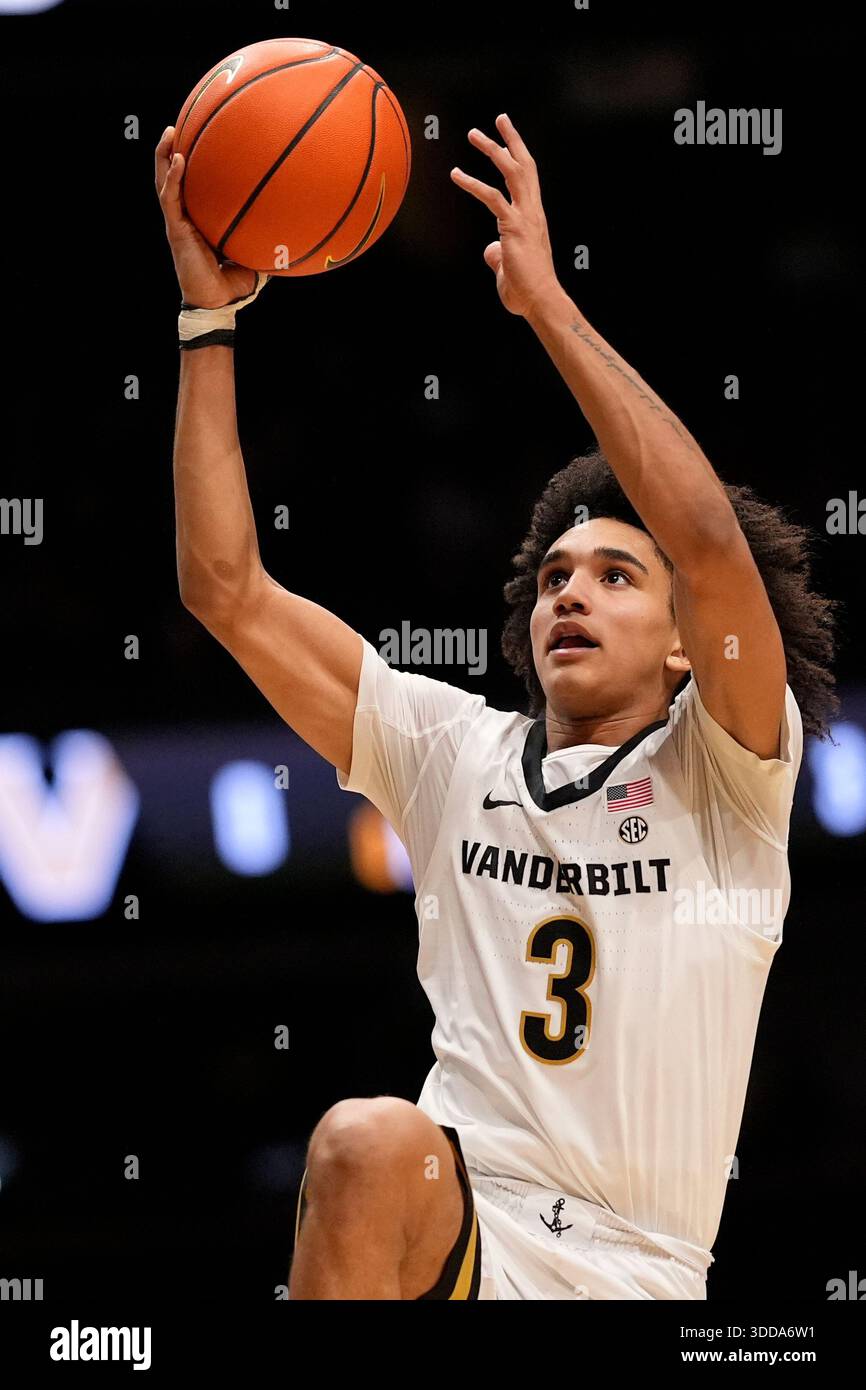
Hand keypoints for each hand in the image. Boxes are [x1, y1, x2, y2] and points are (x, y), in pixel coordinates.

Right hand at [155, 125, 257, 308]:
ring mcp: (178, 222)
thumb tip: (291, 228)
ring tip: (170, 131)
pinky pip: (171, 198)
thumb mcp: (252, 255)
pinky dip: (173, 177)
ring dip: (164, 155)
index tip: (199, 139)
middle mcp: (185, 217)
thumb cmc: (232, 285)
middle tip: (178, 125)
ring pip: (165, 182)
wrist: (217, 304)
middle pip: (173, 177)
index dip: (191, 165)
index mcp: (199, 220)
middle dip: (172, 150)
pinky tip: (179, 159)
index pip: (192, 187)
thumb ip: (264, 238)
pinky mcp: (176, 230)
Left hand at [451, 114, 559, 317]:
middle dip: (512, 139)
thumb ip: (498, 255)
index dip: (519, 154)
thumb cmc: (526, 290)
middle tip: (499, 118)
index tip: (508, 137)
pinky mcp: (514, 227)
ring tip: (473, 134)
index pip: (528, 178)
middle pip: (524, 165)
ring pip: (512, 172)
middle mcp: (533, 211)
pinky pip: (492, 198)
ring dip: (493, 149)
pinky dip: (473, 183)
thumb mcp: (508, 269)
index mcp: (533, 217)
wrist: (539, 301)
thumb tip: (490, 250)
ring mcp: (525, 217)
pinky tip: (456, 174)